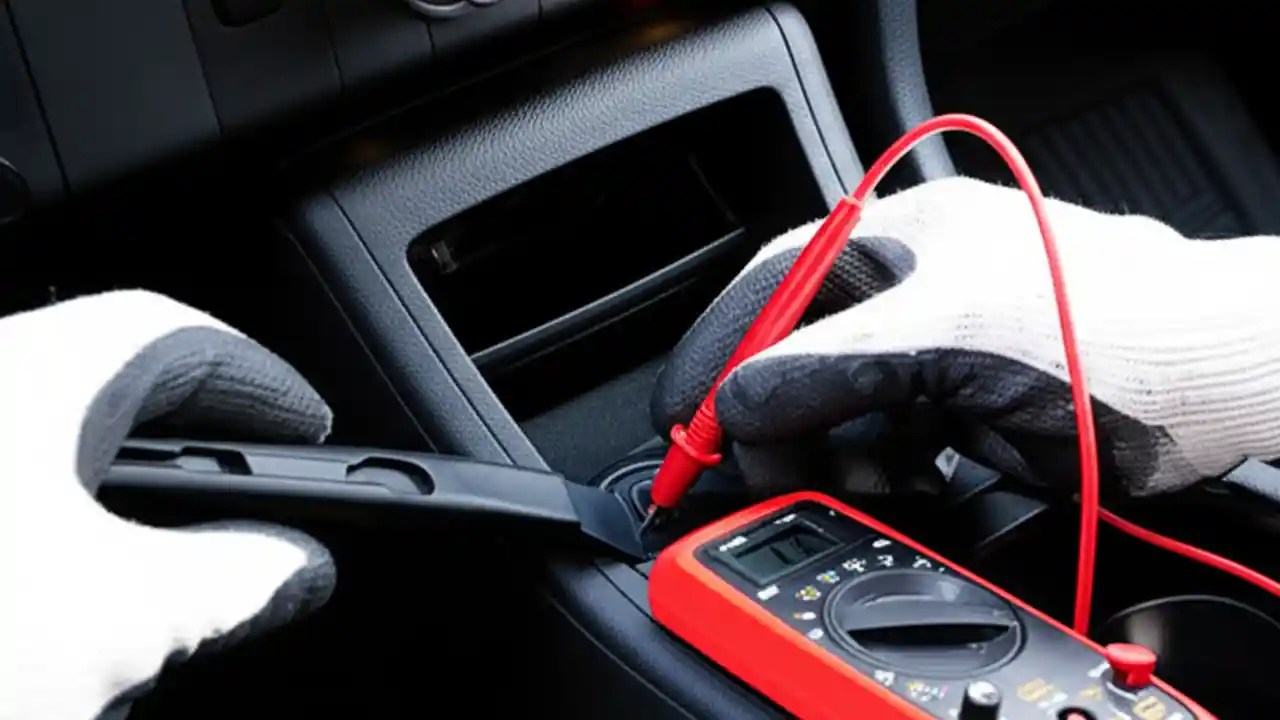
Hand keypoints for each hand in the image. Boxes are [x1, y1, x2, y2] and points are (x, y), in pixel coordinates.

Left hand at [0, 290, 335, 719]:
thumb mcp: (118, 628)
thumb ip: (237, 580)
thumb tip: (297, 565)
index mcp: (23, 382)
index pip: (171, 335)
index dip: (258, 380)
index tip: (307, 426)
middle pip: (103, 383)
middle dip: (193, 433)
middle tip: (255, 488)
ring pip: (41, 439)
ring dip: (119, 487)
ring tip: (170, 556)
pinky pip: (2, 490)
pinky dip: (51, 526)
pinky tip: (63, 599)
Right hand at [653, 177, 1279, 498]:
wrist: (1215, 384)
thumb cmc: (1113, 332)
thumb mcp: (945, 342)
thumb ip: (825, 368)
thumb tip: (737, 400)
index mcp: (896, 236)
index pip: (767, 290)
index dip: (718, 357)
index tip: (686, 421)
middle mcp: (909, 282)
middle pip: (797, 351)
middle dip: (777, 417)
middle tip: (762, 473)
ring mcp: (937, 340)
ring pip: (840, 400)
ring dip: (835, 449)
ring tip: (863, 479)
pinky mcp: (964, 392)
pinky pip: (887, 429)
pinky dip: (882, 462)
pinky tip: (914, 475)